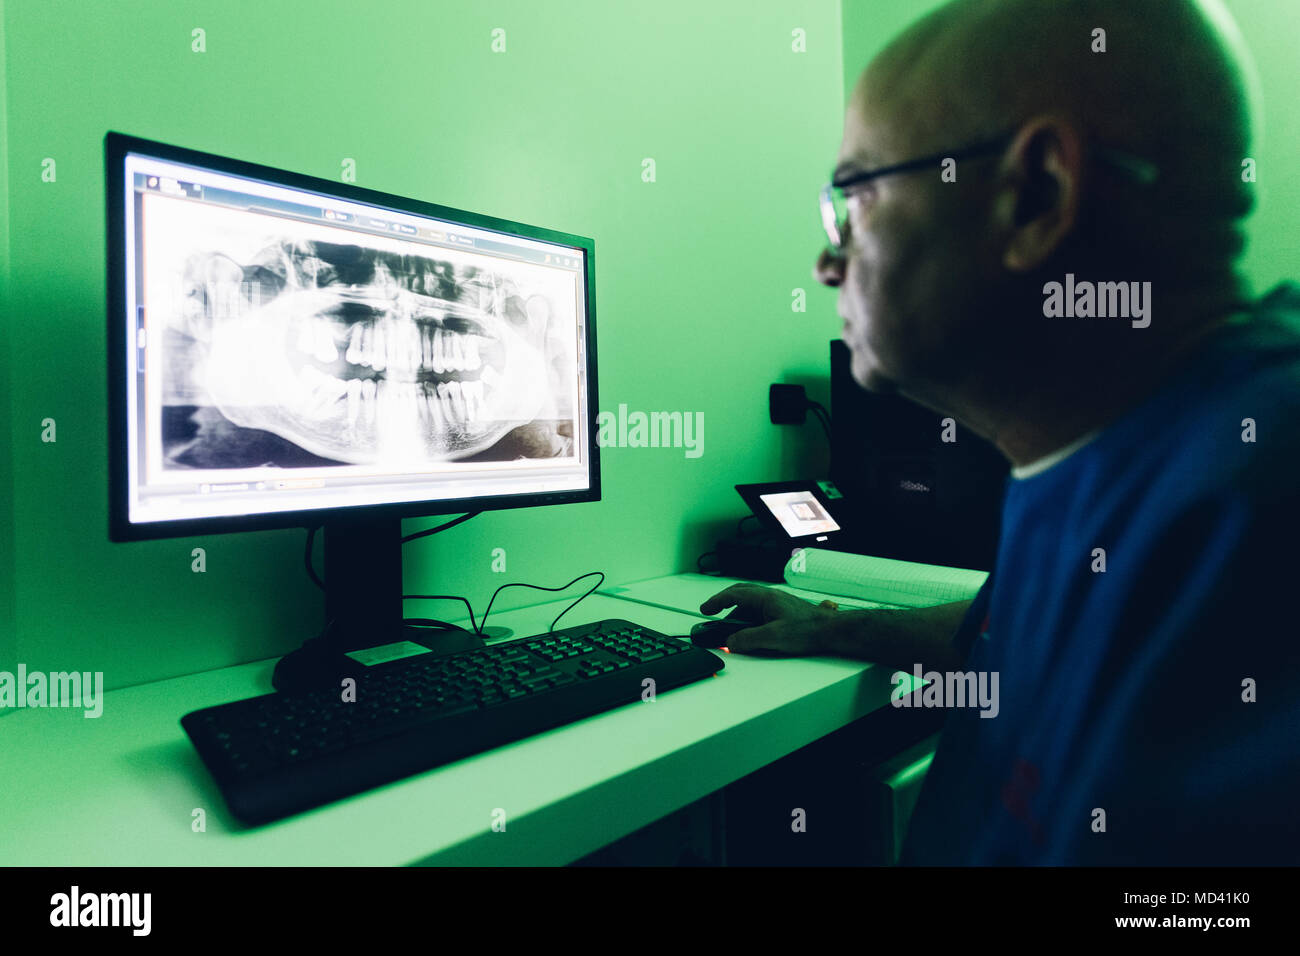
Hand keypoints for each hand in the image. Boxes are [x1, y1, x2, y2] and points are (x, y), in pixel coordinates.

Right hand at [698, 583, 837, 655]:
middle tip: (712, 615)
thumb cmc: (808, 629)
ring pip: (749, 607)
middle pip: (739, 595)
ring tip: (732, 636)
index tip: (705, 609)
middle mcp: (769, 597)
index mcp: (764, 597)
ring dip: (737, 619)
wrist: (830, 631)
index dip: (716, 602)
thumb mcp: (773, 637)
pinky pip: (758, 614)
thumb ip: (748, 639)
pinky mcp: (781, 613)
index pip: (733, 595)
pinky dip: (749, 623)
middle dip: (723, 605)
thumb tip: (730, 642)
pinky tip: (750, 636)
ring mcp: (775, 604)